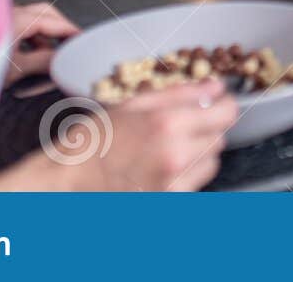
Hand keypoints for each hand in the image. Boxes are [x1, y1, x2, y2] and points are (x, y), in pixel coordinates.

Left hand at [6, 2, 79, 84]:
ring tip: (50, 53)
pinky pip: (19, 23)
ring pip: (31, 18)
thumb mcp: (15, 69)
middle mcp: (9, 12)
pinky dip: (30, 35)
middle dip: (61, 28)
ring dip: (44, 33)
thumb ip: (43, 62)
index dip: (72, 32)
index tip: (83, 40)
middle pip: (45, 13)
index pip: (55, 21)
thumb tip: (61, 60)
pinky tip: (30, 51)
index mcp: (17, 18)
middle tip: (71, 43)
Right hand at [87, 81, 238, 190]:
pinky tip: (158, 173)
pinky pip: (194, 187)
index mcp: (167, 124)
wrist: (66, 186)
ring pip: (210, 164)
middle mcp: (176, 156)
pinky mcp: (170, 205)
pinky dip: (184, 178)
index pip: (226, 113)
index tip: (214, 107)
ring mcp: (174, 185)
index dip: (222, 107)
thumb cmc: (92, 144)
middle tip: (179, 131)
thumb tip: (215, 87)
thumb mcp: (132, 106)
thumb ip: (180, 93)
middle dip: (205, 132)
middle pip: (219, 139)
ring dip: (197, 156)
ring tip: (165, 154)